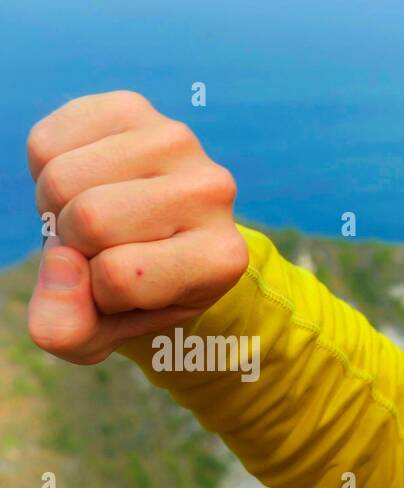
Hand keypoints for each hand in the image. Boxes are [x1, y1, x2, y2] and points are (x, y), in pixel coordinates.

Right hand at [26, 90, 247, 364]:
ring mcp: (178, 141)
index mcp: (223, 257)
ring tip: (94, 217)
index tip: (125, 289)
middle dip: (71, 244)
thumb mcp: (104, 330)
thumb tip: (61, 266)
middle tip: (101, 248)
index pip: (121, 277)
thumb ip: (69, 328)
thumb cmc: (132, 293)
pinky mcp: (131, 107)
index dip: (99, 293)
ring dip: (55, 207)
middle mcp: (215, 191)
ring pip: (63, 179)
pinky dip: (45, 170)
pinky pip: (46, 144)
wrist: (146, 236)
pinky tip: (86, 182)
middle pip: (89, 218)